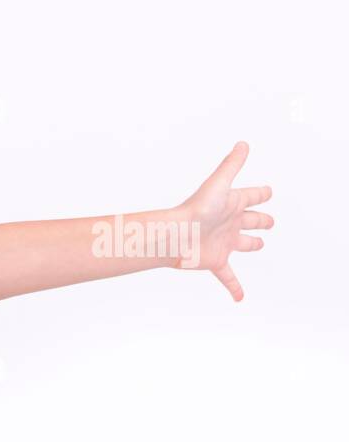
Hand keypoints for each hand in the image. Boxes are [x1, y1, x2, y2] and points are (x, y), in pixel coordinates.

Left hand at [174, 140, 274, 300]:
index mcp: (232, 204)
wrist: (174, 236)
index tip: (268, 192)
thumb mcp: (219, 185)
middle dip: (261, 219)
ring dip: (252, 244)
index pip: (252, 196)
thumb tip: (243, 143)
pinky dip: (235, 287)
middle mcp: (229, 222)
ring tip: (259, 245)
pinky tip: (240, 298)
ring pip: (244, 244)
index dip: (261, 194)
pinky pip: (228, 277)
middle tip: (268, 221)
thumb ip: (231, 165)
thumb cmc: (195, 210)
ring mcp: (224, 242)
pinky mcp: (216, 261)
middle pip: (251, 220)